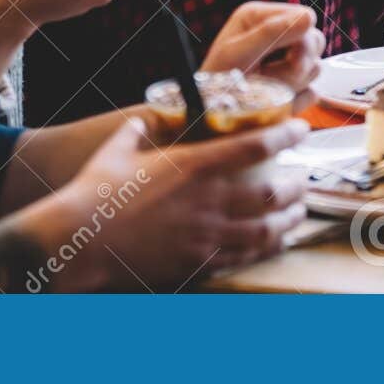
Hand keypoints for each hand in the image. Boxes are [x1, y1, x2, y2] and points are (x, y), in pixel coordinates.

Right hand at [36, 116, 310, 289]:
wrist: (79, 242)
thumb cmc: (95, 191)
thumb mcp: (117, 149)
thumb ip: (137, 131)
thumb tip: (143, 119)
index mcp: (193, 166)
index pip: (255, 146)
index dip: (285, 135)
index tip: (303, 129)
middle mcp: (208, 201)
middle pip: (271, 194)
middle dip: (295, 187)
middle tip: (304, 181)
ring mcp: (205, 236)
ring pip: (264, 231)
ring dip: (287, 222)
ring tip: (297, 216)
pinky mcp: (196, 264)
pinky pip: (241, 258)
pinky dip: (261, 250)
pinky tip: (268, 246)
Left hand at [202, 2, 324, 110]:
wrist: (209, 116)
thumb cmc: (214, 81)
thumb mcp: (236, 54)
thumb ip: (271, 33)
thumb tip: (307, 18)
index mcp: (260, 16)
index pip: (305, 16)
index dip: (302, 39)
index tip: (291, 58)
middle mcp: (276, 34)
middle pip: (316, 40)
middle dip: (299, 63)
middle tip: (273, 76)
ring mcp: (287, 60)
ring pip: (316, 67)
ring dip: (292, 83)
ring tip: (264, 89)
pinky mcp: (294, 85)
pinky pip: (313, 92)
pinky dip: (296, 100)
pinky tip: (274, 101)